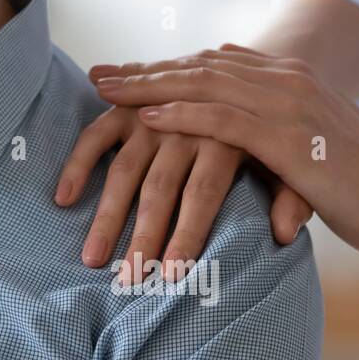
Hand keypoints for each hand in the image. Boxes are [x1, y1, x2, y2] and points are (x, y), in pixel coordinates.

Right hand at [55, 100, 311, 283]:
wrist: (253, 79)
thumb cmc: (273, 138)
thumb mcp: (295, 163)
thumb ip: (291, 198)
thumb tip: (282, 235)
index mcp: (228, 137)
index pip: (203, 193)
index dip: (187, 233)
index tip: (174, 275)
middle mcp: (187, 125)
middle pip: (159, 187)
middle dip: (141, 237)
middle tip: (128, 280)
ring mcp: (153, 116)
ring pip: (123, 168)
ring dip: (105, 216)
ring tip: (91, 258)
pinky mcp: (129, 108)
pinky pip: (96, 134)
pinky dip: (78, 164)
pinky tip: (64, 197)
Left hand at [93, 43, 358, 256]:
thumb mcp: (311, 144)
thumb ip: (277, 130)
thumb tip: (243, 138)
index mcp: (291, 79)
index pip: (214, 64)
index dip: (166, 67)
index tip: (125, 73)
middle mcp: (286, 81)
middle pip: (199, 67)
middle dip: (145, 70)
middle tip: (98, 74)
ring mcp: (288, 105)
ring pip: (202, 85)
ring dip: (149, 87)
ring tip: (107, 91)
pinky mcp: (288, 137)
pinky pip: (223, 120)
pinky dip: (181, 115)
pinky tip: (147, 117)